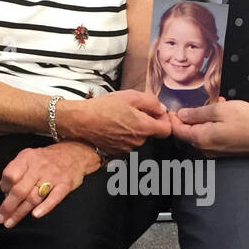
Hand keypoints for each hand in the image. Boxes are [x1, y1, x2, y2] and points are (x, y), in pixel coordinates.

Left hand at [0, 141, 100, 227]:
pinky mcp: (65, 185)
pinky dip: (45, 207)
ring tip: (11, 222)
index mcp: (27, 158)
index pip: (10, 175)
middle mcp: (39, 167)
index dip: (4, 187)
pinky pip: (54, 198)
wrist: (75, 153)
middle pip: (19, 190)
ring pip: (33, 197)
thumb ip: (16, 170)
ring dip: (20, 212)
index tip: (3, 195)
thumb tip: (5, 190)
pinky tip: (36, 215)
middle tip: (0, 219)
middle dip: (8, 207)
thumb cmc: (48, 158)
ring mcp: (53, 176)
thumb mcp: (29, 156)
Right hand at [57, 89, 171, 152]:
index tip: (157, 113)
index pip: (167, 130)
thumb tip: (162, 109)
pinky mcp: (117, 151)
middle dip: (147, 122)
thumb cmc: (103, 108)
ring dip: (135, 128)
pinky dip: (125, 135)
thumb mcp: (131, 96)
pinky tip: (115, 126)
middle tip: (134, 111)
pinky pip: (127, 143)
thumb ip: (152, 102)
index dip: (164, 120)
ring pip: (139, 138)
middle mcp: (138, 141)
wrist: (82, 120)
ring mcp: (127, 148)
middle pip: (152, 133)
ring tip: (121, 117)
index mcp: (144, 127)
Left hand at [168, 98, 248, 154]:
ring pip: (200, 134)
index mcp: (201, 139)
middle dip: (189, 117)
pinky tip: (223, 115)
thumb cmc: (247, 121)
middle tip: (195, 103)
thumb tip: (181, 114)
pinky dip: (212, 125)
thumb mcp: (220, 110)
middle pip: (188, 133)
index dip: (172, 118)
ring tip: (216, 105)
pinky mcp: (224, 151)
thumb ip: (197, 113)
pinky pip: (211, 137)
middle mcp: (205, 149)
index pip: (177, 130)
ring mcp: (215, 152)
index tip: (171, 108)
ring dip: (203, 119)